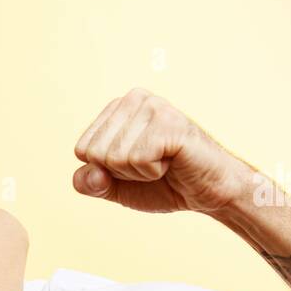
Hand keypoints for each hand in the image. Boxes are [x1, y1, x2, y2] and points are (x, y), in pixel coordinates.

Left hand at [72, 88, 247, 214]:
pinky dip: (153, 172)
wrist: (208, 192)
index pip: (82, 149)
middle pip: (95, 153)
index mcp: (117, 108)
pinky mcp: (168, 121)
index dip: (106, 171)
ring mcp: (152, 106)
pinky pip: (138, 159)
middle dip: (121, 172)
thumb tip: (89, 172)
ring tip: (164, 162)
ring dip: (139, 172)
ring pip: (115, 157)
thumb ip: (90, 182)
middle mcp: (133, 99)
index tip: (135, 165)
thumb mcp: (115, 187)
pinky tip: (173, 161)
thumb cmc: (164, 185)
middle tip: (152, 165)